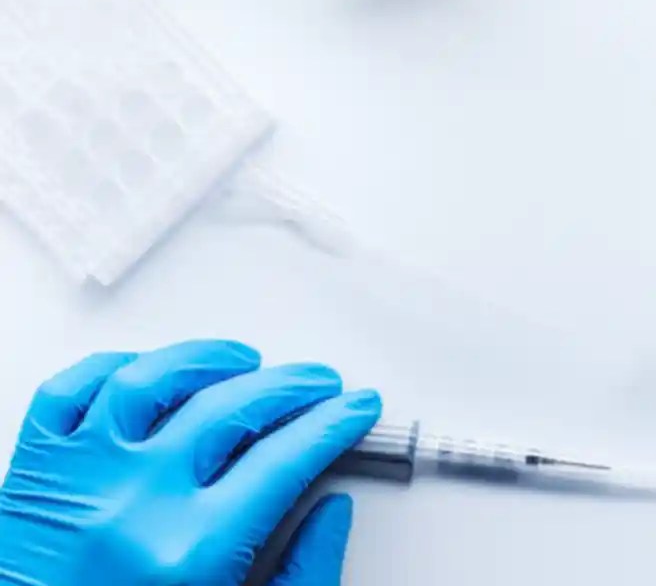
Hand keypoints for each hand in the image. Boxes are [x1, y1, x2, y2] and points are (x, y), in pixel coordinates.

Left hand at [0, 340, 381, 585]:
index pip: (286, 458)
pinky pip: (69, 391)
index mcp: (192, 553)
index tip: (354, 409)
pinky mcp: (32, 473)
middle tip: (317, 385)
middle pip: (232, 408)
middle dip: (292, 386)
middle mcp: (134, 506)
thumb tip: (333, 512)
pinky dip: (112, 366)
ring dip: (208, 359)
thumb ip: (303, 574)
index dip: (334, 424)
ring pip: (150, 380)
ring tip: (244, 360)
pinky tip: (151, 368)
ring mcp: (79, 480)